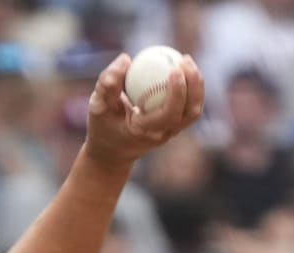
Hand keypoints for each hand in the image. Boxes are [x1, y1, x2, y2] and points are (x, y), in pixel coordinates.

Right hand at [81, 53, 204, 170]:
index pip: (168, 114)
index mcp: (144, 132)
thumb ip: (107, 83)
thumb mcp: (97, 105)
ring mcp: (170, 133)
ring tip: (186, 60)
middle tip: (184, 59)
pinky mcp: (174, 128)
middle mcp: (162, 135)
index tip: (174, 69)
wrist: (111, 152)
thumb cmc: (102, 125)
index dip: (177, 91)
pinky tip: (184, 69)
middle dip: (193, 84)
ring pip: (193, 111)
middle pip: (189, 112)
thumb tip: (125, 59)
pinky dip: (192, 88)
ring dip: (196, 85)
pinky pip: (189, 107)